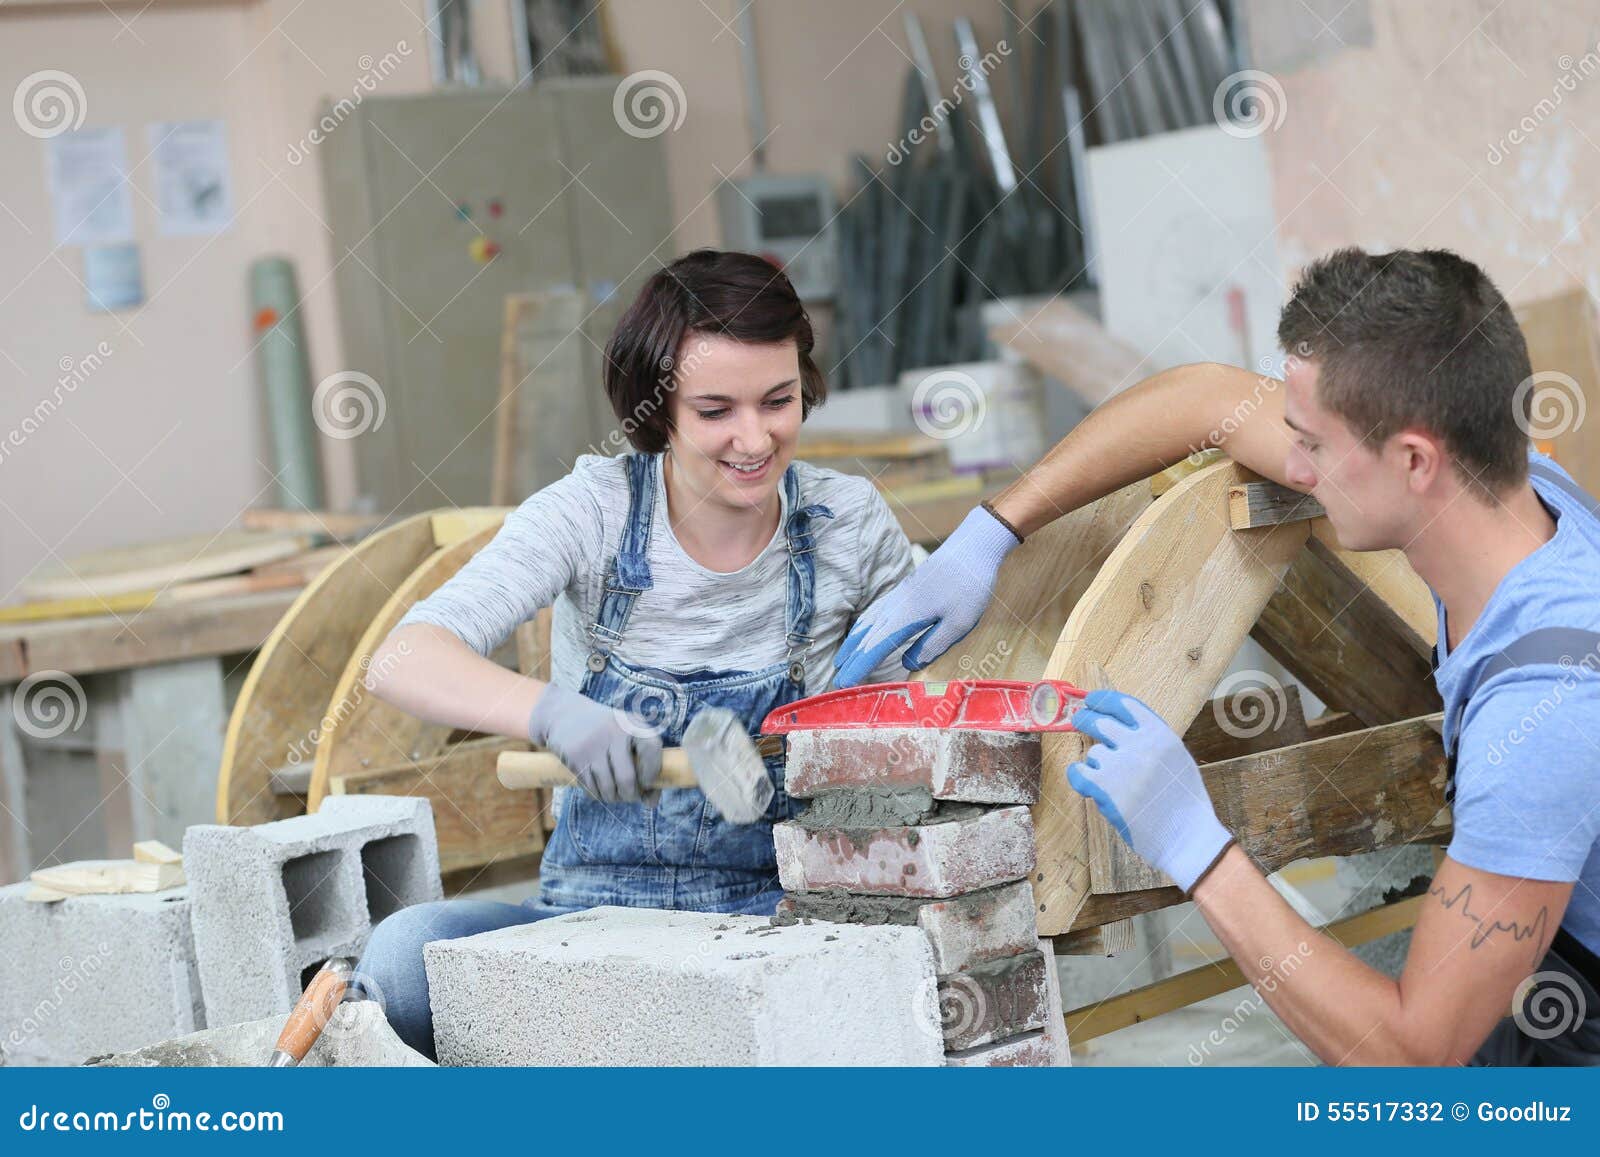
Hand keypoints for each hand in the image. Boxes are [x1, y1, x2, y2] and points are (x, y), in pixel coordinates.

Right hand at [526, 685, 662, 804]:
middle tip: (630, 796)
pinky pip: (590, 788)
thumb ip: (644, 762)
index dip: (653, 773)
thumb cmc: (606, 730)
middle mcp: (612, 733)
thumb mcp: (627, 732)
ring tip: (615, 793)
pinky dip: (597, 794)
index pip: (651, 749)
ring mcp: (591, 746)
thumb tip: (651, 803)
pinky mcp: (574, 757)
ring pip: (607, 788)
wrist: (565, 713)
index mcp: (631, 724)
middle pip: (627, 779)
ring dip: (613, 798)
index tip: (648, 783)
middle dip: (631, 795)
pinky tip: (599, 787)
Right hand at [832, 505, 1018, 687]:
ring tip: (842, 659)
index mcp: (907, 615)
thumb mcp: (959, 623)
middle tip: (837, 680)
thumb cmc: (971, 586)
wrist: (973, 546)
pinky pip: (875, 612)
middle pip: (866, 636)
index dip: (859, 667)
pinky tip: (864, 630)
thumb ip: (933, 645)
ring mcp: (899, 595)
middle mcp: (896, 605)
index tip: (844, 684)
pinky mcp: (905, 590)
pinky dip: (863, 627)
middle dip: (850, 659)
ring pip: (868, 622)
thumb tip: (908, 664)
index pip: (876, 647)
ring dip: (852, 642)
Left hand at [1065, 690, 1233, 893]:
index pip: (1124, 704)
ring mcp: (1121, 766)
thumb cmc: (1183, 800)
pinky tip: (1084, 781)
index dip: (1103, 700)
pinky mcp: (1105, 788)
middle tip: (1079, 721)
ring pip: (1094, 753)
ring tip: (1114, 782)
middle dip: (1086, 720)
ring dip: (1097, 764)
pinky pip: (1079, 773)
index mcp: (1161, 734)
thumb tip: (1118, 723)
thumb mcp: (1176, 757)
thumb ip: (1151, 739)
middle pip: (1100, 722)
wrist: (1186, 837)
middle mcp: (1140, 745)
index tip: (1090, 700)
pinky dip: (1079, 776)